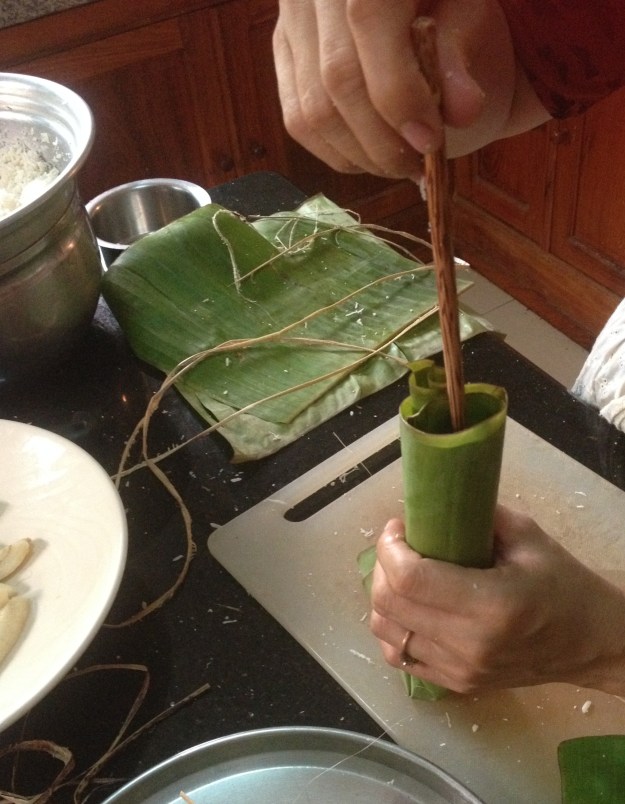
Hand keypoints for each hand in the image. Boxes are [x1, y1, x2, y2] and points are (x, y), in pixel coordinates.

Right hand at [273, 0, 548, 179]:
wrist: (412, 1)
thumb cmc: (446, 3)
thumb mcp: (466, 13)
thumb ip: (460, 56)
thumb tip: (465, 110)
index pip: (369, 21)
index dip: (399, 91)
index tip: (430, 141)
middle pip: (337, 76)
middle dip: (381, 138)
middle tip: (417, 164)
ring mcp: (292, 19)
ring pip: (313, 110)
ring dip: (360, 154)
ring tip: (399, 164)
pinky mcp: (283, 51)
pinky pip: (297, 120)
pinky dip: (337, 152)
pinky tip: (371, 156)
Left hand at [369, 507, 624, 693]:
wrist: (591, 643)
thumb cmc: (562, 583)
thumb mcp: (526, 536)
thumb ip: (476, 516)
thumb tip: (431, 504)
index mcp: (490, 604)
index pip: (410, 578)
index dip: (390, 547)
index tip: (398, 526)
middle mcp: (469, 644)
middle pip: (390, 604)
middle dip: (382, 565)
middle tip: (398, 544)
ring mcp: (460, 670)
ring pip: (386, 631)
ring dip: (384, 595)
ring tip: (402, 573)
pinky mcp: (456, 683)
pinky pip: (399, 655)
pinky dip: (393, 627)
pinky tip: (409, 606)